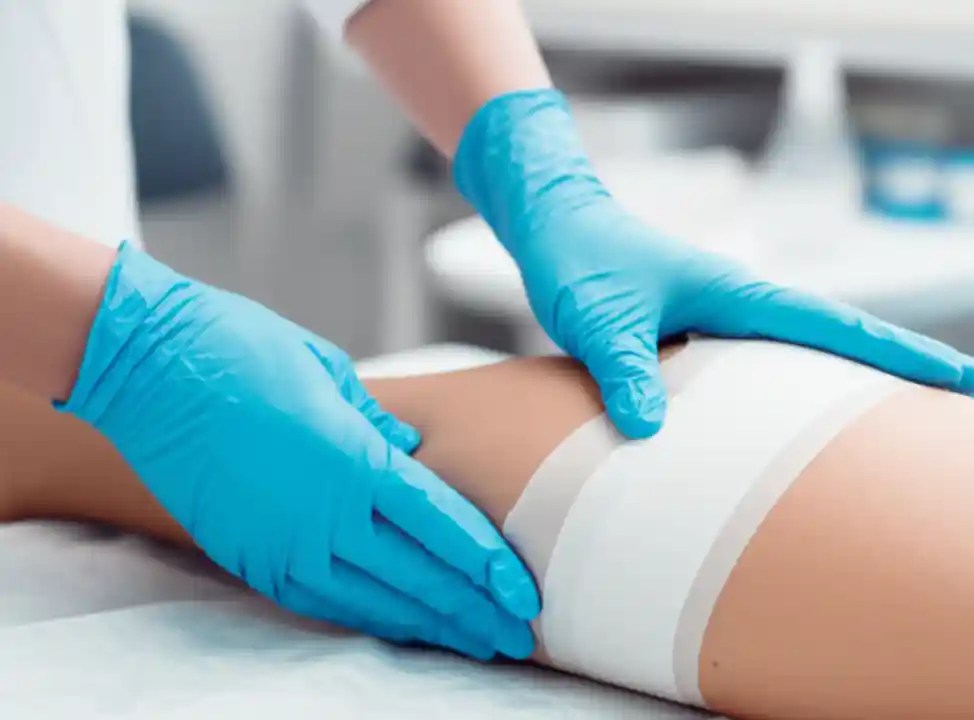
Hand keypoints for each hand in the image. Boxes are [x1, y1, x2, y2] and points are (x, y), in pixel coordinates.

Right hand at [58, 244, 537, 659]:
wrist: (149, 368)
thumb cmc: (246, 350)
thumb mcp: (331, 374)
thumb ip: (378, 425)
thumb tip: (412, 452)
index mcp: (357, 461)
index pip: (444, 529)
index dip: (489, 568)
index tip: (524, 594)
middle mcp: (326, 514)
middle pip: (420, 577)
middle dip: (475, 611)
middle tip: (516, 636)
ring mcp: (284, 542)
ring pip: (374, 601)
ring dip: (430, 626)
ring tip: (474, 641)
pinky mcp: (250, 557)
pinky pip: (323, 601)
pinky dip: (370, 617)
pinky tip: (402, 626)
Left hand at [454, 89, 973, 438]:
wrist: (558, 227)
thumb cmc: (579, 262)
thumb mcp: (596, 318)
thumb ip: (623, 371)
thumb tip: (649, 431)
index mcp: (739, 295)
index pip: (838, 328)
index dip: (903, 354)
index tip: (968, 376)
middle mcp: (747, 307)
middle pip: (848, 341)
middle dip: (911, 366)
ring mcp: (733, 322)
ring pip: (817, 356)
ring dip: (867, 378)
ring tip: (921, 417)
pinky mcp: (710, 338)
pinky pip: (776, 369)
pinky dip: (811, 390)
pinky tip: (819, 423)